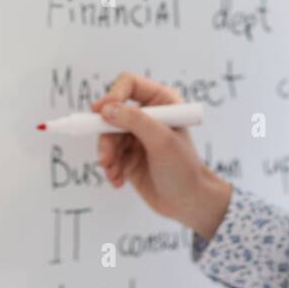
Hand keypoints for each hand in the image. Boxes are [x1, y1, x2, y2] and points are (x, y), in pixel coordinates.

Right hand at [91, 72, 231, 239]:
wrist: (188, 203)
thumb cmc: (184, 169)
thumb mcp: (162, 141)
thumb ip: (135, 121)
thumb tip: (106, 109)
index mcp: (162, 102)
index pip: (129, 84)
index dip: (113, 95)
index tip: (100, 112)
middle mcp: (147, 115)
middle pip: (111, 112)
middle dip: (106, 135)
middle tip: (106, 156)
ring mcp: (136, 136)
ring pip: (106, 135)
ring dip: (107, 156)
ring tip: (114, 172)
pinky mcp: (128, 155)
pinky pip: (108, 155)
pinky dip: (109, 167)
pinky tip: (118, 180)